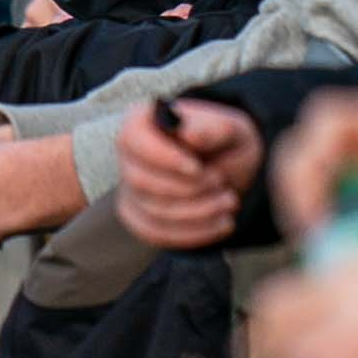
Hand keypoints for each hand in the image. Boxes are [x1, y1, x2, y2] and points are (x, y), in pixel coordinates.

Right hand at [114, 98, 265, 250]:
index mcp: (140, 124)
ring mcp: (130, 190)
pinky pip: (158, 233)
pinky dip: (194, 233)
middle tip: (220, 181)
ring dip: (199, 212)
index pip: (134, 141)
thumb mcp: (228, 128)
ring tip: (229, 201)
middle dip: (188, 189)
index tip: (198, 168)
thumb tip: (189, 134)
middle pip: (141, 182)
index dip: (165, 158)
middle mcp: (128, 157)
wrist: (227, 164)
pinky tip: (222, 223)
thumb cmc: (223, 140)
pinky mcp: (140, 217)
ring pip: (153, 212)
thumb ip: (211, 129)